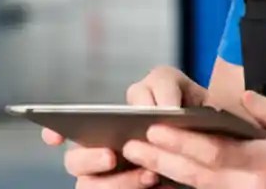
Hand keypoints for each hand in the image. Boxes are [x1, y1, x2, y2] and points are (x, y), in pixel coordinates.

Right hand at [42, 66, 208, 187]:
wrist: (212, 137)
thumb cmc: (185, 110)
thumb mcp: (177, 88)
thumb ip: (163, 86)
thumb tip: (158, 106)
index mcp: (103, 124)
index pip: (66, 129)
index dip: (54, 131)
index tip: (54, 135)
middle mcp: (101, 153)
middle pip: (74, 162)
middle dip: (88, 159)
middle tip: (112, 155)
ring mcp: (113, 179)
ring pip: (93, 187)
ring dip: (118, 183)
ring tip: (150, 175)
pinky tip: (160, 186)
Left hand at [119, 90, 265, 188]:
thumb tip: (242, 97)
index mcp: (265, 164)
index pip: (214, 151)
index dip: (182, 139)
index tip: (156, 126)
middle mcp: (250, 187)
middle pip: (196, 173)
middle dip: (160, 157)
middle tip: (130, 144)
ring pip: (196, 187)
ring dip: (165, 172)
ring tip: (137, 157)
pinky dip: (182, 186)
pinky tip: (161, 176)